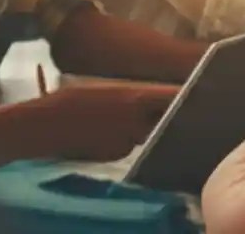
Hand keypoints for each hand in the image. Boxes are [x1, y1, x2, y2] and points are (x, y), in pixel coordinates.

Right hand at [32, 83, 178, 161]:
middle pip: (164, 119)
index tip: (201, 93)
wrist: (44, 125)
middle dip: (167, 116)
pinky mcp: (116, 155)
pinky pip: (128, 147)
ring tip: (118, 120)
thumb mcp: (105, 88)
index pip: (172, 97)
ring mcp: (127, 140)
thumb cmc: (71, 99)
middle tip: (168, 110)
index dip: (185, 96)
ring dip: (142, 129)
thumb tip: (151, 96)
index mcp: (135, 97)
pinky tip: (104, 134)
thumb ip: (132, 94)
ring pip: (146, 134)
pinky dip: (123, 141)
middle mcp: (137, 120)